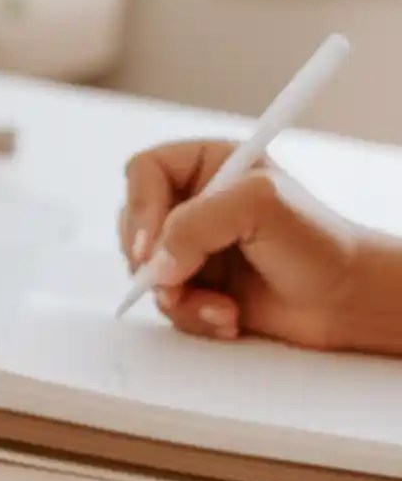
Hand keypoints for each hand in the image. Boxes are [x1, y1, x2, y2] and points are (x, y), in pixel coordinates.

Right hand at [119, 140, 394, 350]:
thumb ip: (196, 223)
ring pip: (145, 269)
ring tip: (220, 305)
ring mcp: (191, 246)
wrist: (348, 300)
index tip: (152, 246)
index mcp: (207, 165)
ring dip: (178, 295)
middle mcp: (194, 203)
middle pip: (133, 224)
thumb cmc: (318, 244)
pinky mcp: (195, 284)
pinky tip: (227, 315)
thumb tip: (157, 262)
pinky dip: (192, 315)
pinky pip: (165, 301)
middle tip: (178, 279)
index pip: (143, 172)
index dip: (140, 208)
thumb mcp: (260, 207)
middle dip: (153, 261)